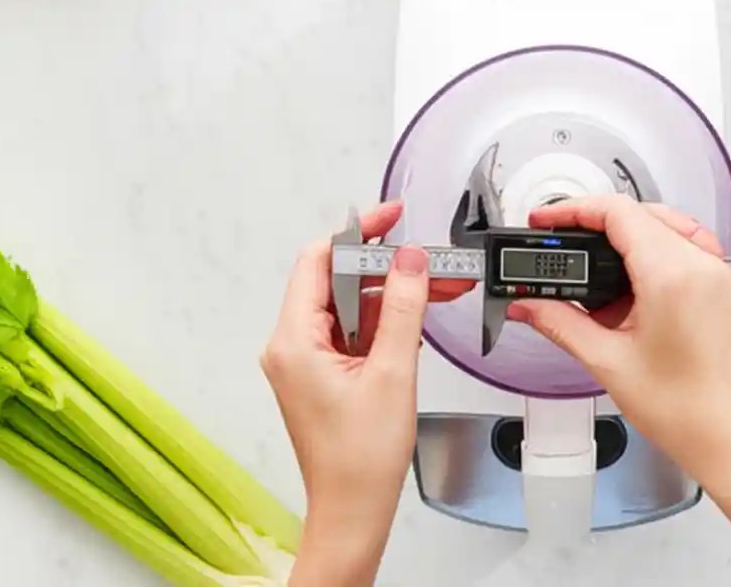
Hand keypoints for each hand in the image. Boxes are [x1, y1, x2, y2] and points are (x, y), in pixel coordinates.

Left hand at [261, 200, 470, 586]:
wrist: (353, 511)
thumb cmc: (360, 460)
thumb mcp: (393, 372)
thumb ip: (404, 308)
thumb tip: (411, 260)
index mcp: (293, 341)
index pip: (318, 261)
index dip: (357, 234)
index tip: (391, 219)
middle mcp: (291, 346)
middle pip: (338, 282)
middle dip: (388, 269)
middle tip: (431, 263)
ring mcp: (306, 361)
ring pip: (350, 308)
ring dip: (393, 298)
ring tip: (438, 292)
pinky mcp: (323, 375)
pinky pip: (353, 333)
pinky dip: (386, 324)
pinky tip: (419, 324)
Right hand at [509, 195, 730, 585]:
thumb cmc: (689, 411)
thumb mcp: (608, 362)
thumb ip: (560, 323)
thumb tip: (529, 304)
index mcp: (672, 274)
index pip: (617, 212)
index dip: (573, 210)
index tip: (544, 222)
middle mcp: (700, 264)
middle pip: (638, 214)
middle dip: (592, 224)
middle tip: (556, 247)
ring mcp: (715, 274)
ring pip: (660, 228)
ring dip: (621, 239)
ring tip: (586, 275)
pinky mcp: (719, 289)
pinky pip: (680, 249)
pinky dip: (647, 254)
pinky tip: (623, 289)